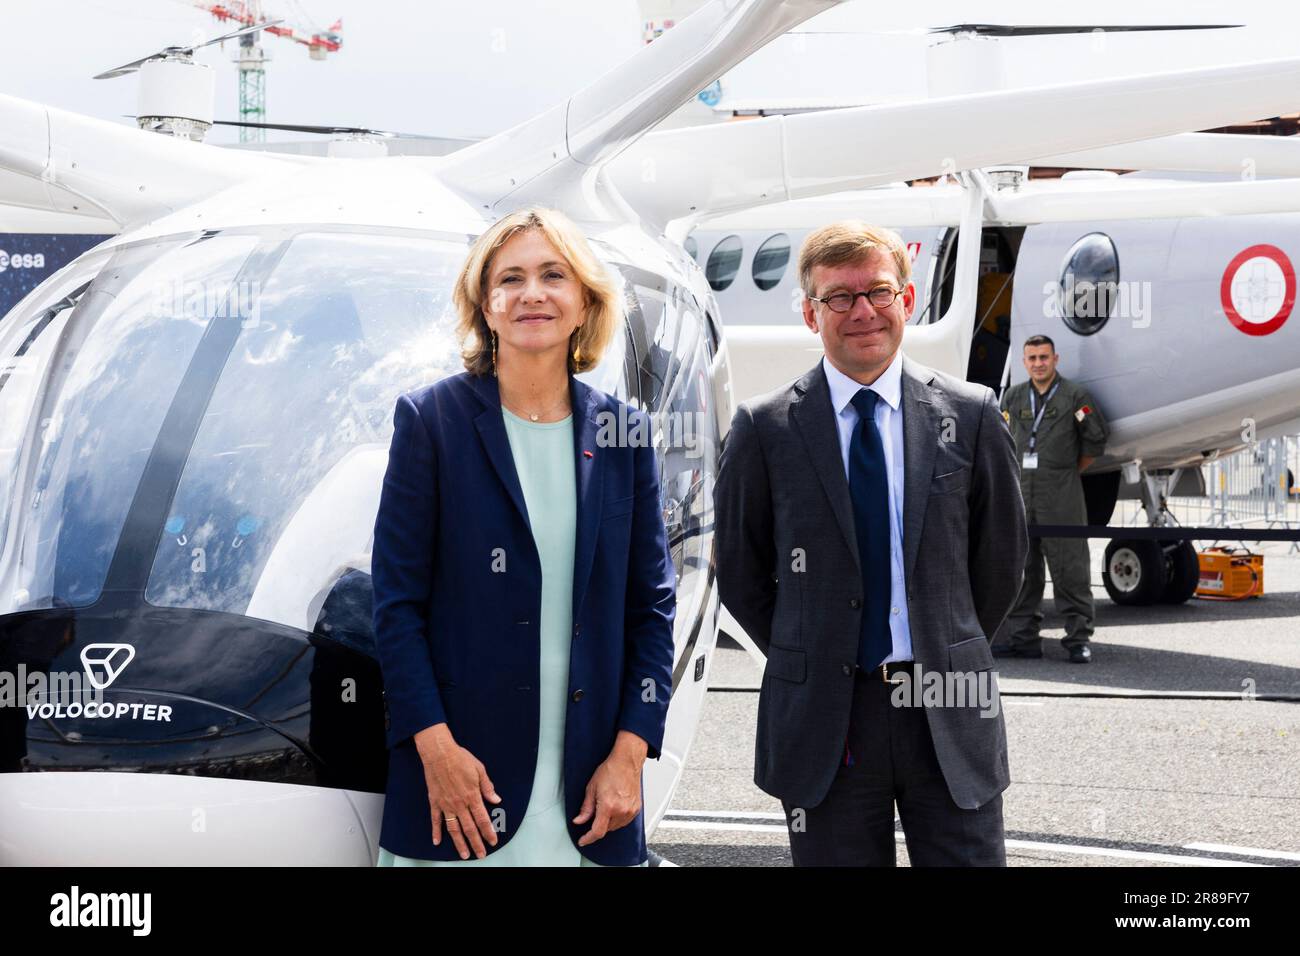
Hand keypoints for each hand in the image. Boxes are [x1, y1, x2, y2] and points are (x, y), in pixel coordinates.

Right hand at [414, 723, 500, 859]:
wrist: (439, 753)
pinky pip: (435, 820)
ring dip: (459, 843)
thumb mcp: (480, 769)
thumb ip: (487, 787)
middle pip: (469, 828)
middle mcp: (460, 803)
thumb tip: (496, 799)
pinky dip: (436, 831)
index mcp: (472, 795)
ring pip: (453, 828)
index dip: (488, 832)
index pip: (483, 819)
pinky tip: (437, 841)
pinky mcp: (435, 802)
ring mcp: (446, 804)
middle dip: (476, 843)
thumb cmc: (460, 758)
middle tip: (481, 855)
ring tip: (464, 855)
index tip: (492, 841)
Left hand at [573, 731, 647, 846]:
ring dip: (608, 822)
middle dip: (598, 825)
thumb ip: (585, 808)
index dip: (588, 838)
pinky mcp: (636, 809)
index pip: (597, 831)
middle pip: (606, 829)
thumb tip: (579, 820)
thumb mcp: (592, 788)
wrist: (627, 762)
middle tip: (595, 810)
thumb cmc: (611, 770)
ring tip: (606, 805)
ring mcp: (630, 811)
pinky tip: (614, 807)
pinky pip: (624, 822)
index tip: (583, 840)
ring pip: (615, 827)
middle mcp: (621, 811)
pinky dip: (617, 819)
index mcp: (608, 806)